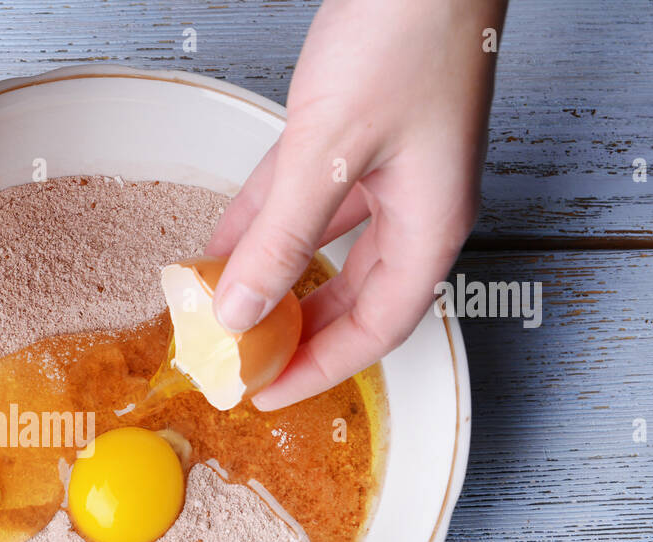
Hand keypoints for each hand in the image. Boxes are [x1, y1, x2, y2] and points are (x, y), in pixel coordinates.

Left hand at [207, 0, 505, 409]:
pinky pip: (303, 202)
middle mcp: (415, 207)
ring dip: (273, 279)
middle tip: (241, 362)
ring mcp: (388, 174)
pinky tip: (222, 242)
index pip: (376, 328)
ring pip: (323, 251)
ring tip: (221, 308)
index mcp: (431, 225)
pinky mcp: (358, 139)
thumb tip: (238, 310)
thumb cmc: (407, 34)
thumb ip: (281, 238)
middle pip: (351, 298)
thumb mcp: (329, 151)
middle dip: (295, 333)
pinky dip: (264, 225)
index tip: (268, 395)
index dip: (322, 370)